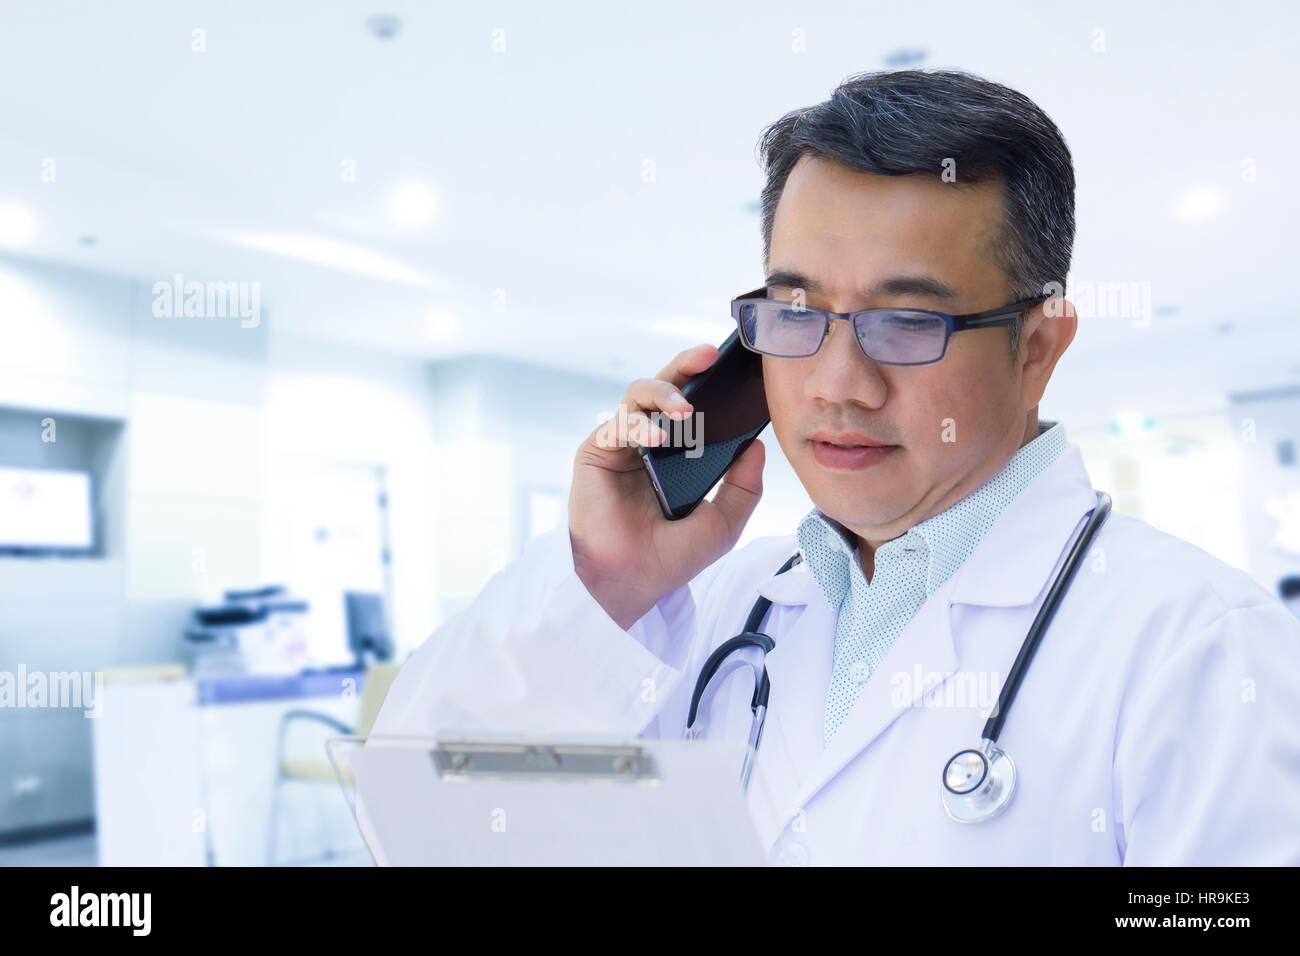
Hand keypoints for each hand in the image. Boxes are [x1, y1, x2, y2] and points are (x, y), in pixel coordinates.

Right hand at [569, 344, 765, 628]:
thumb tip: (757, 446)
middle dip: (686, 365)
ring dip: (664, 393)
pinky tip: (656, 440)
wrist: (633, 582)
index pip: (694, 404)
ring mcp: (622, 445)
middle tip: (708, 355)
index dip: (710, 383)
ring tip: (685, 411)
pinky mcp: (596, 452)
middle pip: (665, 386)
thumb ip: (745, 487)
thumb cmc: (672, 556)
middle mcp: (649, 441)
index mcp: (679, 452)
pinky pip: (618, 424)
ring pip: (637, 394)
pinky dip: (639, 427)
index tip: (735, 369)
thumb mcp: (724, 523)